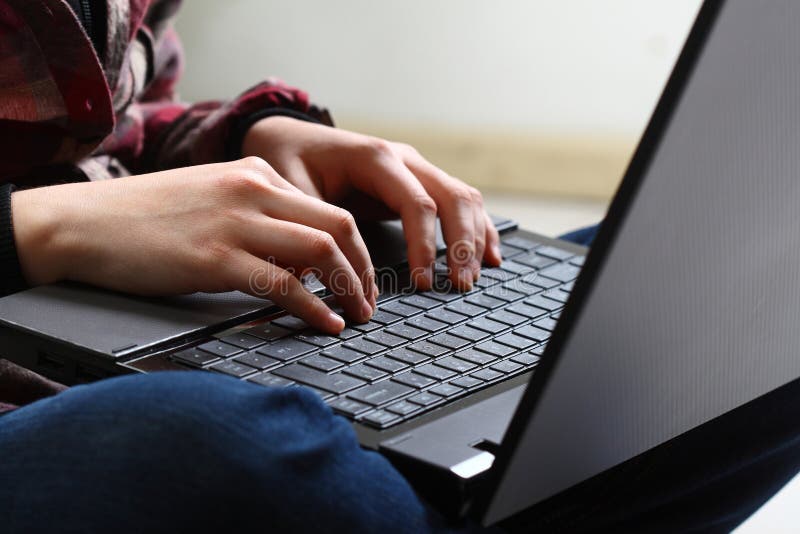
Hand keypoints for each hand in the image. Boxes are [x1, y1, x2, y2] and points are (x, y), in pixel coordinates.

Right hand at [11, 158, 377, 332]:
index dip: (357, 249)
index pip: (328, 208)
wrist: (83, 222)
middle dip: (364, 269)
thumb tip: (299, 260)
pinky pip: (283, 284)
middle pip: (338, 225)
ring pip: (321, 249)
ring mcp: (235, 222)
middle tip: (369, 302)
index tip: (364, 278)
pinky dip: (313, 307)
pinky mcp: (215, 258)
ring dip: (349, 287)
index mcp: (254, 173)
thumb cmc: (145, 217)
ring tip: (356, 316)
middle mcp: (252, 190)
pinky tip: (325, 324)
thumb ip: (257, 217)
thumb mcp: (211, 199)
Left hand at [242, 116, 501, 290]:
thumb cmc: (289, 161)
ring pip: (463, 198)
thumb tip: (320, 270)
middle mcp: (404, 159)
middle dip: (461, 244)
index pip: (417, 202)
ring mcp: (415, 169)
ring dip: (474, 238)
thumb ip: (310, 223)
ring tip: (471, 278)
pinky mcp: (418, 183)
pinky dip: (478, 227)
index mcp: (376, 158)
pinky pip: (459, 201)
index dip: (424, 244)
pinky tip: (489, 255)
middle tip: (459, 285)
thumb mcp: (290, 189)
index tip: (421, 282)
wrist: (289, 138)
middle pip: (453, 197)